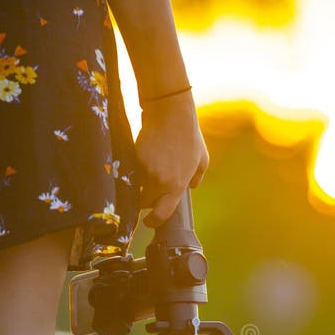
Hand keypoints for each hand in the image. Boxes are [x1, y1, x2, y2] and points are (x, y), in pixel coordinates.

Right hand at [135, 91, 208, 226]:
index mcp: (176, 185)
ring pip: (136, 187)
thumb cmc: (189, 136)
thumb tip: (190, 188)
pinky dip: (136, 168)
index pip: (161, 214)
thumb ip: (196, 179)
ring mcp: (144, 170)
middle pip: (145, 202)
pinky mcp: (133, 158)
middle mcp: (159, 181)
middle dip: (147, 199)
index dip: (154, 221)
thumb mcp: (202, 159)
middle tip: (153, 187)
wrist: (170, 112)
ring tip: (152, 167)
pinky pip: (132, 171)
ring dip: (141, 183)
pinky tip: (146, 155)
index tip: (150, 222)